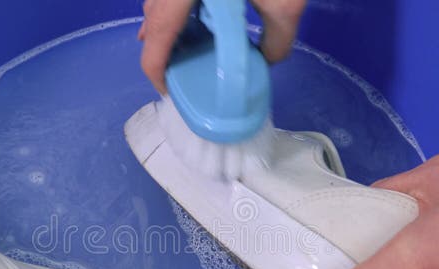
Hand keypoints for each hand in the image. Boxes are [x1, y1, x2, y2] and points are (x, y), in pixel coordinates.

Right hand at [138, 0, 305, 92]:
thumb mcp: (286, 1)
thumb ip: (277, 39)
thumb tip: (268, 61)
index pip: (155, 41)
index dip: (157, 73)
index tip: (170, 89)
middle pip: (152, 19)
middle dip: (164, 48)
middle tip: (186, 66)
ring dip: (169, 23)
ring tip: (194, 41)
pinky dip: (178, 2)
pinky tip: (202, 8)